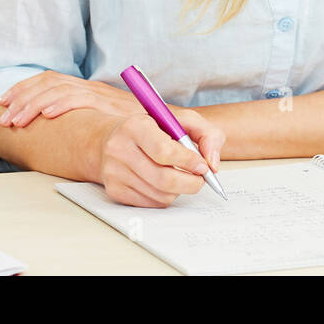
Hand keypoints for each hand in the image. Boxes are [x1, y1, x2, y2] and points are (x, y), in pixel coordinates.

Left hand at [0, 71, 139, 126]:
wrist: (167, 123)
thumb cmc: (134, 127)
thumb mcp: (102, 120)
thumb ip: (82, 120)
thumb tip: (51, 129)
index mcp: (85, 88)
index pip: (48, 80)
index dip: (24, 89)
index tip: (5, 102)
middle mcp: (90, 87)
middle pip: (48, 83)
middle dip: (21, 98)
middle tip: (4, 116)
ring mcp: (98, 94)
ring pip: (58, 90)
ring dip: (33, 104)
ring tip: (16, 119)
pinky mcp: (108, 103)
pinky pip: (80, 99)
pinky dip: (60, 104)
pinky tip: (46, 115)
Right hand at [98, 109, 225, 207]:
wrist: (112, 139)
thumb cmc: (152, 129)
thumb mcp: (181, 120)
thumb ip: (206, 134)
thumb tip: (212, 164)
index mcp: (135, 126)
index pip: (164, 151)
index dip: (189, 162)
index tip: (203, 166)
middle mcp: (119, 149)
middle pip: (164, 179)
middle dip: (191, 183)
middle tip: (200, 179)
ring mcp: (114, 172)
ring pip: (160, 194)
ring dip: (179, 190)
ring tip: (181, 177)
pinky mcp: (114, 190)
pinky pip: (151, 203)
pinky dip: (166, 197)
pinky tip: (165, 183)